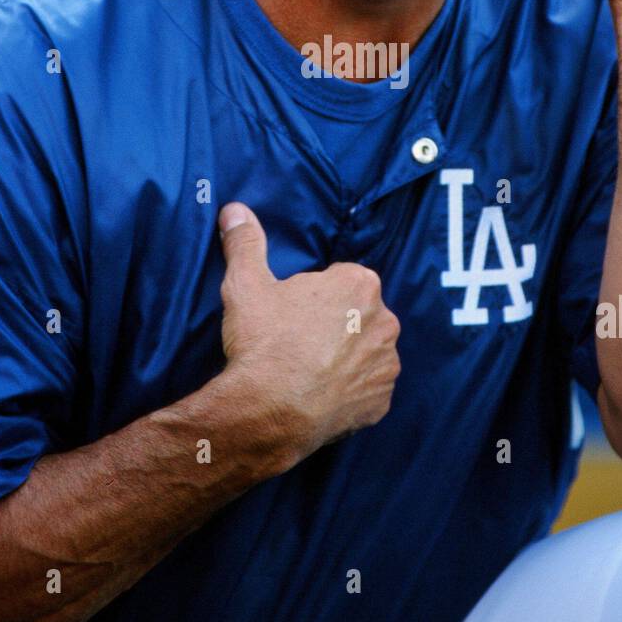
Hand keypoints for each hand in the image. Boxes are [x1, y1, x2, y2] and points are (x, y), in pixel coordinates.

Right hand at [217, 202, 401, 458]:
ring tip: (307, 371)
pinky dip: (350, 392)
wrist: (267, 412)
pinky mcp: (382, 402)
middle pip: (357, 315)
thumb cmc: (262, 343)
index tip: (290, 315)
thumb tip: (235, 209)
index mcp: (360, 284)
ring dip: (345, 358)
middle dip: (334, 325)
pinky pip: (368, 390)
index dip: (312, 297)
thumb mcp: (246, 285)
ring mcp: (387, 364)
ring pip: (365, 352)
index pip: (340, 281)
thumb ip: (245, 242)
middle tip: (296, 342)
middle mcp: (385, 320)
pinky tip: (321, 395)